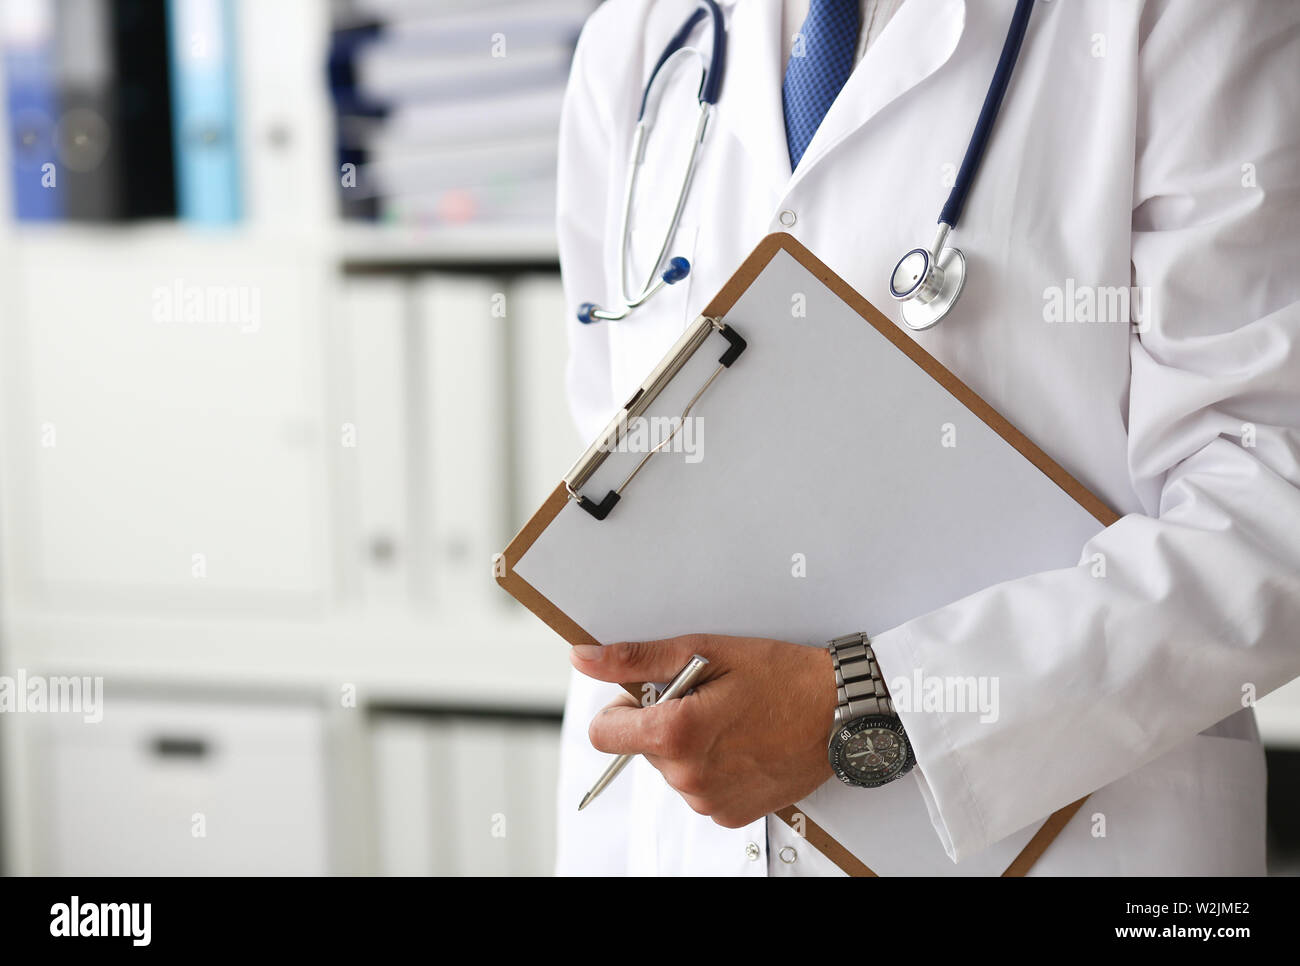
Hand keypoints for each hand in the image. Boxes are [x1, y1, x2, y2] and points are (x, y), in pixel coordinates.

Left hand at [570, 634, 836, 828]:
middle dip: (664, 722)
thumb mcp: (706, 651)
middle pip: (642, 749)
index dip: (620, 708)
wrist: (841, 713)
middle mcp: (688, 776)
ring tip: (733, 721)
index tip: (648, 694)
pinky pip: (699, 789)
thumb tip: (585, 659)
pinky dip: (713, 767)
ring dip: (690, 745)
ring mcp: (709, 801)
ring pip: (671, 769)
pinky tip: (744, 745)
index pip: (603, 733)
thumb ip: (637, 659)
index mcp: (675, 734)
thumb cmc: (782, 677)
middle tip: (709, 698)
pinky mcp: (729, 814)